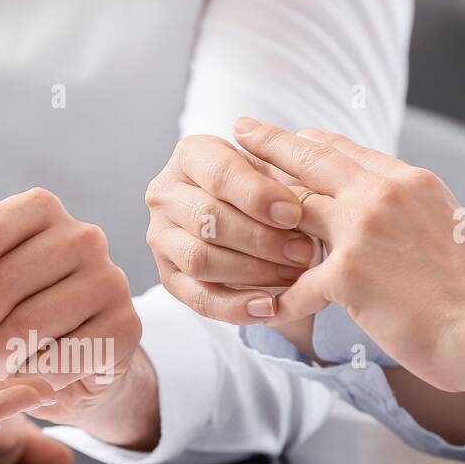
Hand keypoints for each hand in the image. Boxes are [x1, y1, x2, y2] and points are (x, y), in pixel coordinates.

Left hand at [0, 188, 142, 422]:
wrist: (79, 358)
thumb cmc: (14, 317)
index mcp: (38, 211)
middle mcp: (82, 235)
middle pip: (1, 283)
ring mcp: (109, 279)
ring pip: (29, 324)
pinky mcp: (125, 326)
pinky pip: (61, 358)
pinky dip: (33, 375)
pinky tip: (32, 373)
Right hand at [144, 133, 320, 323]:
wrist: (252, 216)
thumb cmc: (268, 188)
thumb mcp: (279, 172)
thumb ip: (287, 181)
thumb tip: (299, 208)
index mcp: (190, 156)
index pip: (219, 174)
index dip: (258, 196)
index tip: (295, 214)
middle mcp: (165, 194)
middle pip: (207, 220)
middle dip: (260, 239)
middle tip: (303, 251)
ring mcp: (161, 238)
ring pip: (200, 259)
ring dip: (252, 272)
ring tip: (293, 276)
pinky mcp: (169, 277)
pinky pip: (198, 299)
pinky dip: (236, 306)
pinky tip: (269, 307)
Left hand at [231, 118, 464, 407]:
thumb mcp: (458, 230)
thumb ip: (426, 215)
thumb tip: (424, 216)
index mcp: (410, 182)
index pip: (348, 151)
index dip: (310, 142)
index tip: (288, 135)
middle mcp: (383, 195)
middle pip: (310, 160)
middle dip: (269, 143)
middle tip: (238, 128)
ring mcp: (362, 231)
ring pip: (291, 211)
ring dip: (255, 218)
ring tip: (224, 213)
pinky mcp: (348, 274)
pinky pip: (295, 285)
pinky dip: (276, 301)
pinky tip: (259, 311)